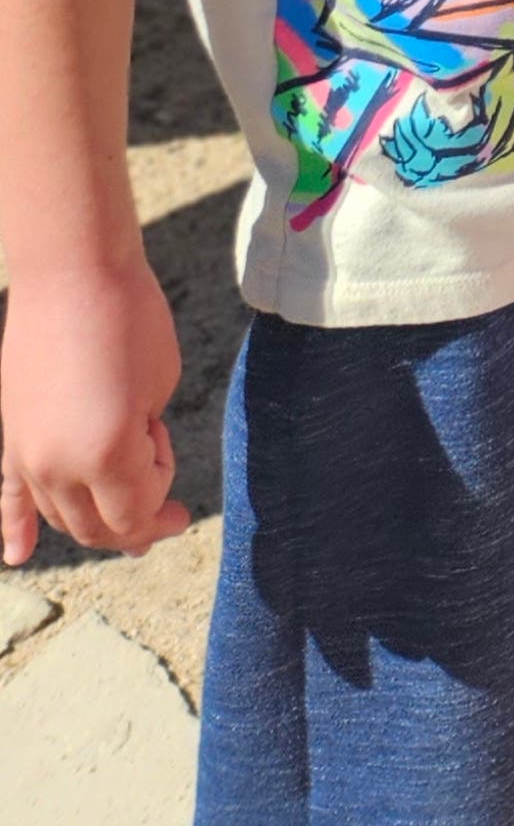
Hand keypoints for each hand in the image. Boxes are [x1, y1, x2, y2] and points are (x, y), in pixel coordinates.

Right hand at [0, 255, 189, 560]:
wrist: (73, 269)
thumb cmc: (132, 317)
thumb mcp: (160, 385)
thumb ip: (143, 442)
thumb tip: (132, 468)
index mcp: (107, 454)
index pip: (134, 513)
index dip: (161, 510)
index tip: (183, 505)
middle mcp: (59, 465)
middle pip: (95, 525)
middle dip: (133, 524)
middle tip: (165, 516)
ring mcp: (27, 453)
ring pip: (58, 515)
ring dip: (94, 518)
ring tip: (124, 512)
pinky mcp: (10, 434)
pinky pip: (8, 496)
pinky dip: (13, 528)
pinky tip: (18, 556)